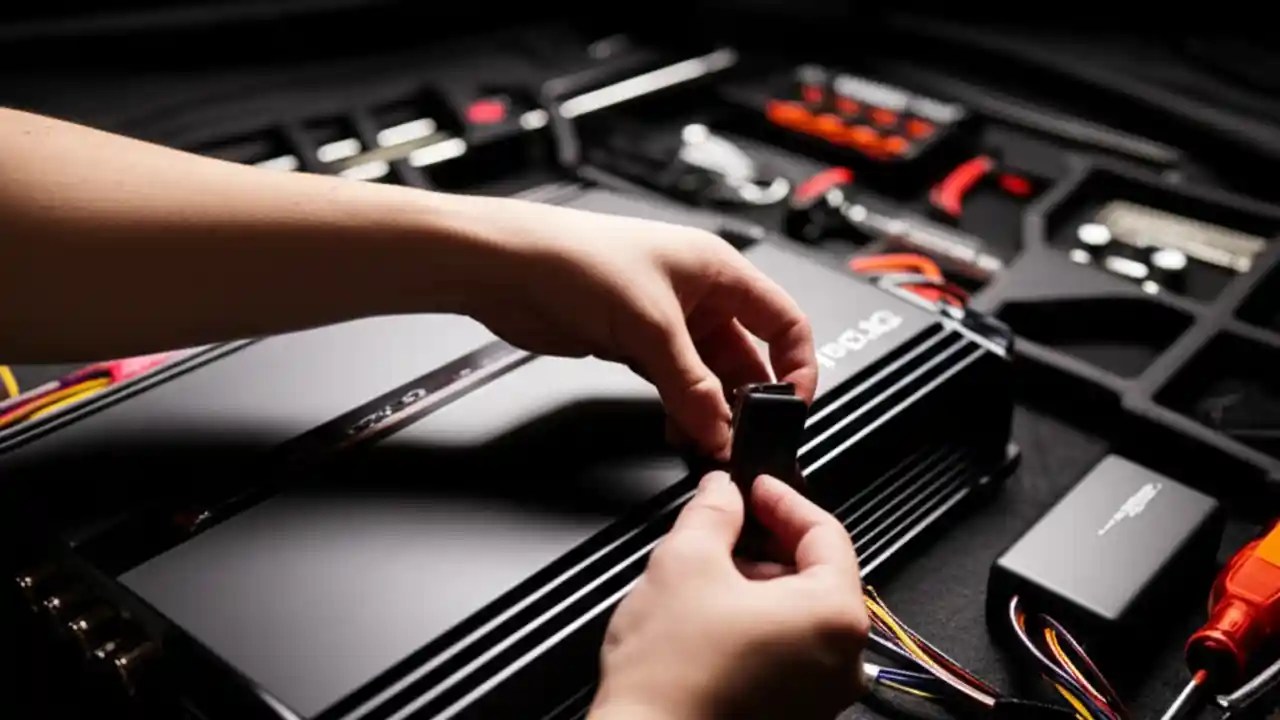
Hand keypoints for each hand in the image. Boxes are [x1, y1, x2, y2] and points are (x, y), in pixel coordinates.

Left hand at [461, 198, 816, 459]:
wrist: (507, 267)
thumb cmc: (574, 258)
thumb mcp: (649, 325)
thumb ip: (691, 384)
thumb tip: (720, 428)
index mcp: (716, 269)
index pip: (782, 320)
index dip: (796, 365)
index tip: (790, 408)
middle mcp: (697, 293)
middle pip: (745, 355)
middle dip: (745, 400)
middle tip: (740, 440)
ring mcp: (666, 320)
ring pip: (707, 375)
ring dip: (709, 411)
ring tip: (707, 444)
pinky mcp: (635, 342)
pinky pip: (674, 383)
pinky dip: (680, 409)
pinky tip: (679, 431)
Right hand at [588, 471, 868, 719]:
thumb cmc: (671, 678)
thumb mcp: (685, 562)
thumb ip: (713, 512)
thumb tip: (722, 492)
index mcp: (832, 616)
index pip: (825, 532)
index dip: (783, 500)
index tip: (754, 488)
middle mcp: (840, 661)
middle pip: (816, 575)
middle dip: (767, 545)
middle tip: (725, 528)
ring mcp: (819, 695)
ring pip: (798, 615)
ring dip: (758, 586)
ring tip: (707, 578)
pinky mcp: (792, 716)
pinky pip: (785, 653)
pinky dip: (756, 626)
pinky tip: (711, 619)